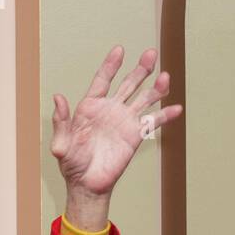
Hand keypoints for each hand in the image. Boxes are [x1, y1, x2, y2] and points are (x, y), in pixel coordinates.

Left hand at [51, 46, 180, 200]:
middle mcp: (110, 109)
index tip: (119, 50)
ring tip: (165, 77)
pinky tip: (176, 109)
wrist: (87, 184)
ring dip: (156, 88)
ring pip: (144, 98)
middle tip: (151, 53)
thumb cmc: (72, 164)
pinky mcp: (135, 135)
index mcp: (90, 107)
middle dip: (140, 69)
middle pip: (128, 83)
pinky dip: (165, 115)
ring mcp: (124, 121)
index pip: (102, 80)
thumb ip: (60, 121)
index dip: (111, 65)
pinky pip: (152, 122)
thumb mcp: (61, 143)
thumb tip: (58, 97)